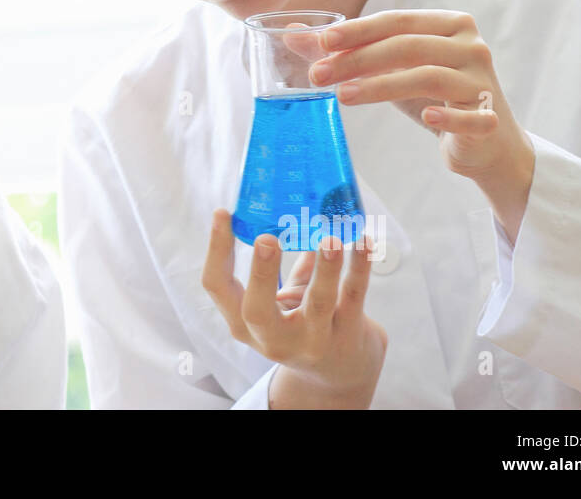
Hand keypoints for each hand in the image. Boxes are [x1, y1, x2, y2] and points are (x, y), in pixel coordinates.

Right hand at [203, 211, 386, 408]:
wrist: (341, 372)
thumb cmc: (301, 323)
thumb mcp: (278, 302)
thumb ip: (277, 266)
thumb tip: (277, 209)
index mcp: (244, 323)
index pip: (217, 287)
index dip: (216, 250)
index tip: (223, 213)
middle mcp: (272, 339)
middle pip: (257, 312)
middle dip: (261, 275)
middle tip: (266, 238)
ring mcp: (312, 342)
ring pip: (317, 305)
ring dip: (324, 270)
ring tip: (330, 240)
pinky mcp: (347, 336)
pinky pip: (354, 298)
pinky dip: (359, 267)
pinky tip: (364, 242)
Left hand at [309, 10, 535, 240]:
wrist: (484, 141)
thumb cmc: (432, 97)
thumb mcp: (391, 71)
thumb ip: (347, 52)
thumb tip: (293, 35)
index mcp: (449, 24)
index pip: (397, 21)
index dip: (358, 30)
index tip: (321, 42)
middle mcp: (471, 46)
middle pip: (408, 46)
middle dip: (358, 59)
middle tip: (319, 74)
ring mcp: (482, 81)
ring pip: (428, 76)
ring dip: (381, 86)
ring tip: (342, 96)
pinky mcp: (489, 118)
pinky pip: (469, 116)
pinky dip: (447, 116)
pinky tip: (426, 116)